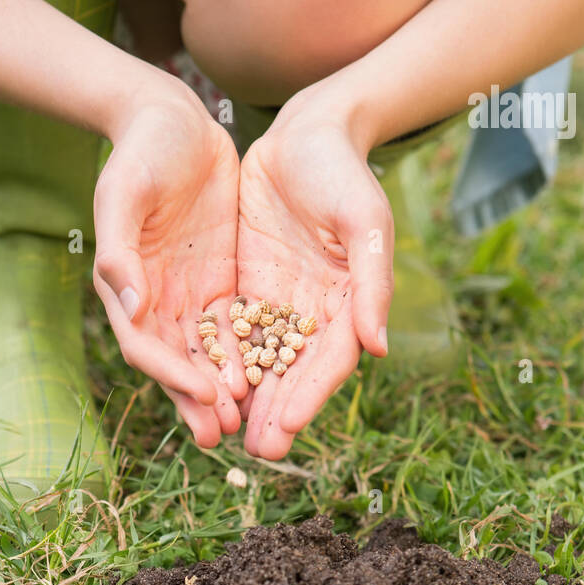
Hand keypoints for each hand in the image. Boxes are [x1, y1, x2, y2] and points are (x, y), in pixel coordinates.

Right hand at [94, 80, 245, 447]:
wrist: (171, 119)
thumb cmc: (140, 151)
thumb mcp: (123, 193)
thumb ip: (121, 253)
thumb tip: (131, 309)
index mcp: (125, 287)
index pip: (146, 345)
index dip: (173, 375)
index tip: (205, 395)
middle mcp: (156, 301)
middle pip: (177, 363)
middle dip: (199, 401)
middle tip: (224, 436)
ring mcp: (189, 295)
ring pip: (207, 355)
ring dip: (224, 390)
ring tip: (246, 423)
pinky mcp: (219, 283)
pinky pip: (236, 328)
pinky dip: (248, 356)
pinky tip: (268, 381)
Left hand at [237, 98, 392, 458]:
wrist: (304, 132)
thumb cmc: (342, 172)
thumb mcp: (364, 220)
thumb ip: (371, 283)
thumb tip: (376, 347)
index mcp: (349, 302)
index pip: (330, 360)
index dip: (311, 394)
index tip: (290, 424)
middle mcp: (315, 313)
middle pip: (295, 373)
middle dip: (278, 412)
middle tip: (259, 452)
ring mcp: (280, 303)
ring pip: (263, 362)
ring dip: (249, 400)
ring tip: (230, 437)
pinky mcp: (249, 289)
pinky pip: (234, 334)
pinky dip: (224, 364)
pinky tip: (206, 392)